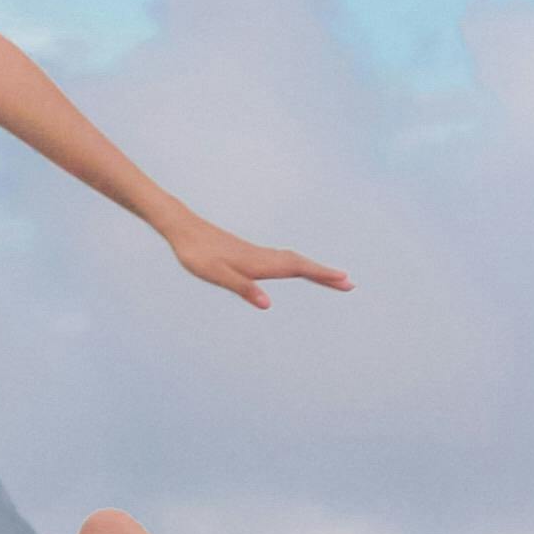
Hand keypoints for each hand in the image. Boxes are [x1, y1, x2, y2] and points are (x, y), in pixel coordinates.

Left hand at [161, 214, 349, 311]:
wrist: (183, 229)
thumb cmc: (197, 254)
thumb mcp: (216, 275)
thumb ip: (243, 288)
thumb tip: (267, 304)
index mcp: (258, 264)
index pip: (297, 270)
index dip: (321, 275)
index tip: (344, 281)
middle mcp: (262, 257)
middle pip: (301, 265)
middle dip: (325, 274)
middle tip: (350, 283)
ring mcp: (256, 254)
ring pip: (292, 261)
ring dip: (314, 269)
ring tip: (332, 278)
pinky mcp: (249, 253)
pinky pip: (281, 260)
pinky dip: (297, 265)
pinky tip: (297, 269)